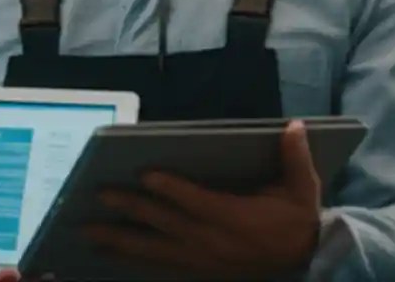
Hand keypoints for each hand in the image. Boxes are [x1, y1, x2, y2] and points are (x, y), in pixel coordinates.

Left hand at [87, 119, 322, 278]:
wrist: (306, 261)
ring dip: (120, 239)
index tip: (145, 174)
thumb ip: (295, 157)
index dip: (173, 189)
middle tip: (102, 194)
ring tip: (89, 231)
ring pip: (155, 249)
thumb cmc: (298, 219)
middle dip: (132, 209)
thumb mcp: (304, 188)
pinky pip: (159, 263)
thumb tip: (295, 126)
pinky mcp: (198, 269)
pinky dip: (133, 257)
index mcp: (237, 220)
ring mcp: (203, 259)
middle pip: (166, 224)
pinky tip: (109, 251)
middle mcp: (214, 242)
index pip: (199, 203)